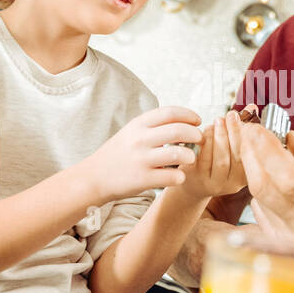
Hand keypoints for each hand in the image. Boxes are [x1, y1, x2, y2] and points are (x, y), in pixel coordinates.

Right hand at [81, 106, 202, 201]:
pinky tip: (178, 176)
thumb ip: (154, 126)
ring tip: (190, 158)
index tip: (198, 121)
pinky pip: (172, 176)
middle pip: (179, 131)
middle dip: (195, 135)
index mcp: (138, 124)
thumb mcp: (131, 132)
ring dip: (190, 156)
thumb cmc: (119, 154)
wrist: (94, 177)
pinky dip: (180, 176)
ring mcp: (141, 160)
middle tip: (199, 140)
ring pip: (179, 153)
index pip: (170, 112)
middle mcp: (140, 139)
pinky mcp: (142, 179)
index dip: (189, 115)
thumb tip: (184, 121)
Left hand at [178, 112, 247, 200]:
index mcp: (244, 177)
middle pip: (236, 157)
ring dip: (220, 136)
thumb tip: (252, 107)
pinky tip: (207, 131)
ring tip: (218, 121)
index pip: (251, 156)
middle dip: (234, 133)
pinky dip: (207, 141)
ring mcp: (213, 183)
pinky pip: (203, 159)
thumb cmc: (215, 162)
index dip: (248, 136)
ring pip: (221, 159)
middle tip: (231, 115)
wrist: (193, 184)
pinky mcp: (196, 178)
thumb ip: (242, 130)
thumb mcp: (231, 150)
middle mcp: (231, 184)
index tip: (244, 118)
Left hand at [236, 124, 293, 255]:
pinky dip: (263, 186)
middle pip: (265, 187)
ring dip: (255, 169)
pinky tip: (276, 177)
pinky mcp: (277, 242)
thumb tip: (292, 139)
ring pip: (258, 196)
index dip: (270, 152)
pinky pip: (260, 207)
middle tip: (251, 130)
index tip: (257, 129)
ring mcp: (289, 240)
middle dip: (251, 154)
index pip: (292, 180)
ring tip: (267, 151)